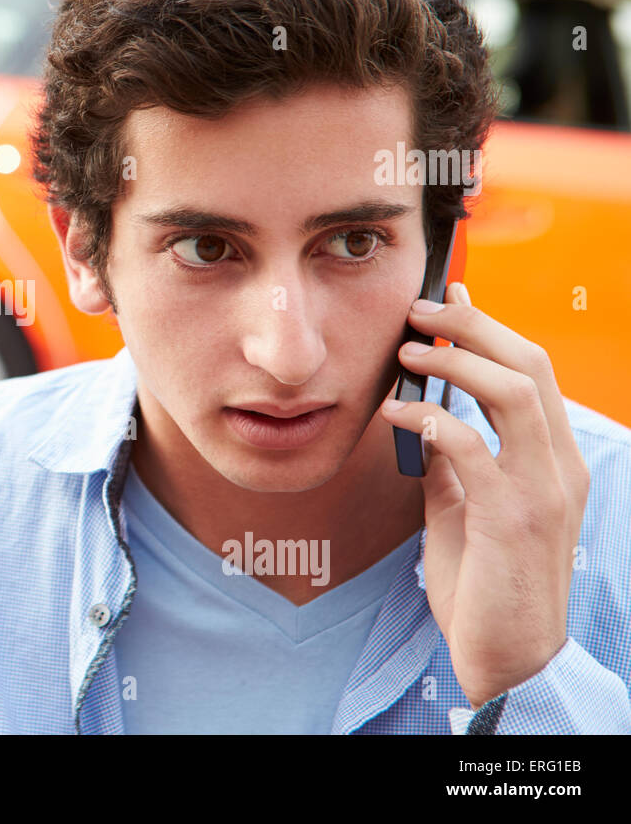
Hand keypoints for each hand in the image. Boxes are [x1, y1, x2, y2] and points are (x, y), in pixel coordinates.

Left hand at [379, 281, 589, 708]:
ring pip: (516, 394)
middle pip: (531, 366)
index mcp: (554, 460)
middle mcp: (559, 467)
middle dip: (474, 326)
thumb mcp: (466, 507)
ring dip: (458, 361)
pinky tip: (396, 415)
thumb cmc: (485, 582)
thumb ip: (454, 461)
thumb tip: (427, 415)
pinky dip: (432, 421)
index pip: (534, 372)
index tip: (448, 298)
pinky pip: (473, 449)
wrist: (508, 657)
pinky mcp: (512, 520)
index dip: (491, 328)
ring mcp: (542, 492)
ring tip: (407, 350)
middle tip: (419, 310)